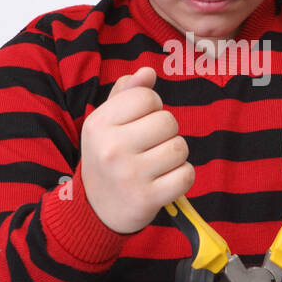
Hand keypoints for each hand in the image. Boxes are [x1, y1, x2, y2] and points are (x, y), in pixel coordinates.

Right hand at [80, 66, 194, 233]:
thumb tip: (148, 72)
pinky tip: (165, 181)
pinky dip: (182, 177)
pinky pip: (186, 175)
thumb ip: (127, 94)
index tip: (139, 124)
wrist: (96, 209)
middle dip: (166, 132)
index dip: (151, 108)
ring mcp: (129, 175)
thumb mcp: (107, 123)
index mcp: (98, 123)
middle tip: (149, 147)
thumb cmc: (108, 157)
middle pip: (167, 121)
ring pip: (179, 147)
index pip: (147, 97)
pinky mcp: (147, 198)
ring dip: (175, 155)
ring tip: (157, 164)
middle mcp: (111, 148)